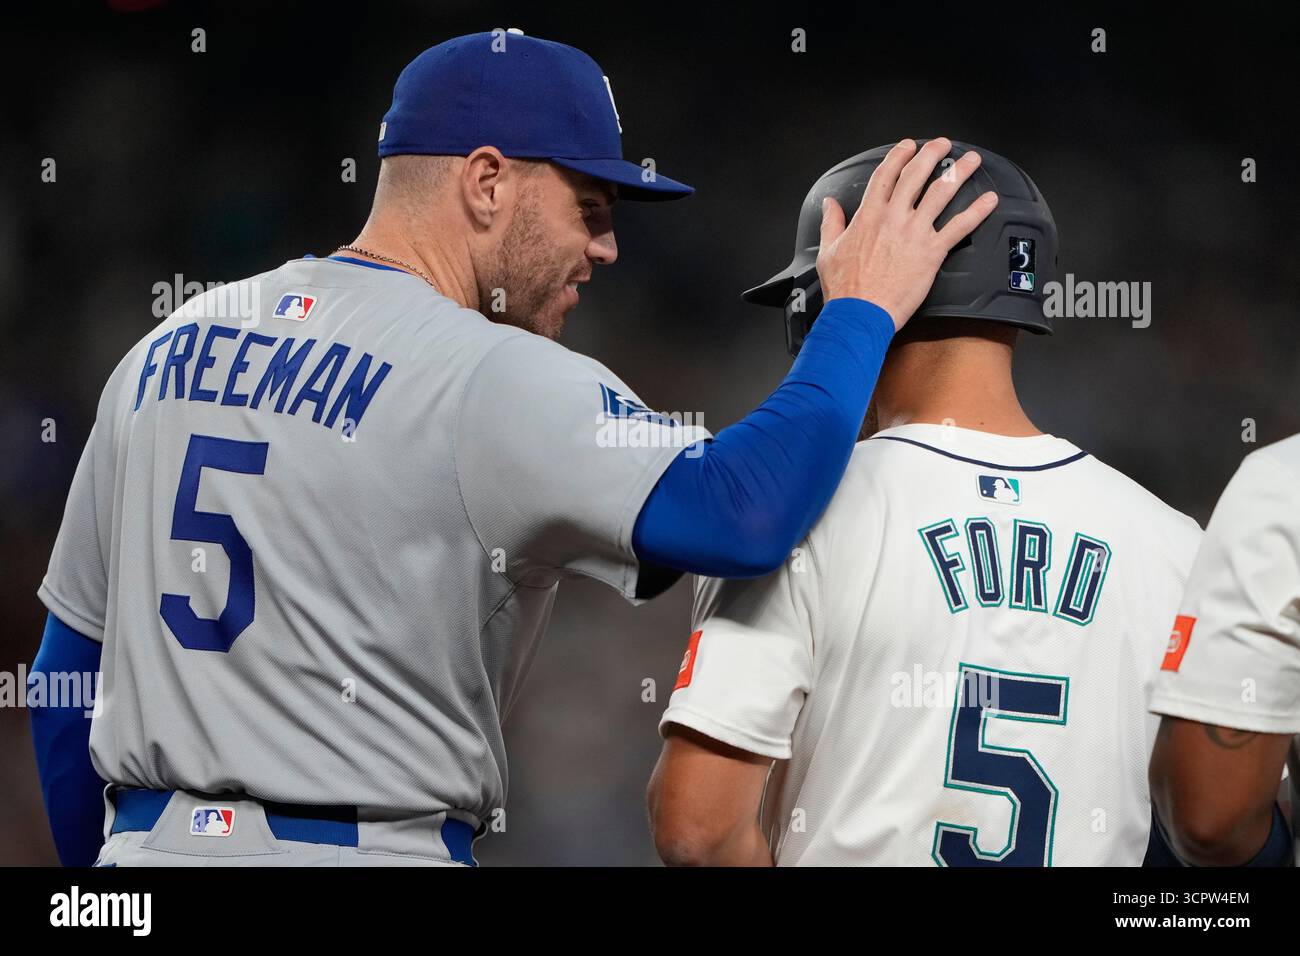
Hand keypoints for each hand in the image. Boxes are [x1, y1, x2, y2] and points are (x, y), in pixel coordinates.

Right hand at [816, 138, 997, 330]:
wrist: (860, 314)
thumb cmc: (845, 289)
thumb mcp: (828, 251)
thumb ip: (830, 223)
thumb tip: (828, 204)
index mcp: (869, 216)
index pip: (886, 175)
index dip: (899, 156)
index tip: (907, 146)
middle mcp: (894, 218)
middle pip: (916, 175)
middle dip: (931, 153)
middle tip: (942, 144)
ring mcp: (914, 233)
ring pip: (941, 193)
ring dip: (958, 172)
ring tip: (971, 161)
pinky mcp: (931, 252)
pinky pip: (959, 226)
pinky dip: (977, 211)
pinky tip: (989, 201)